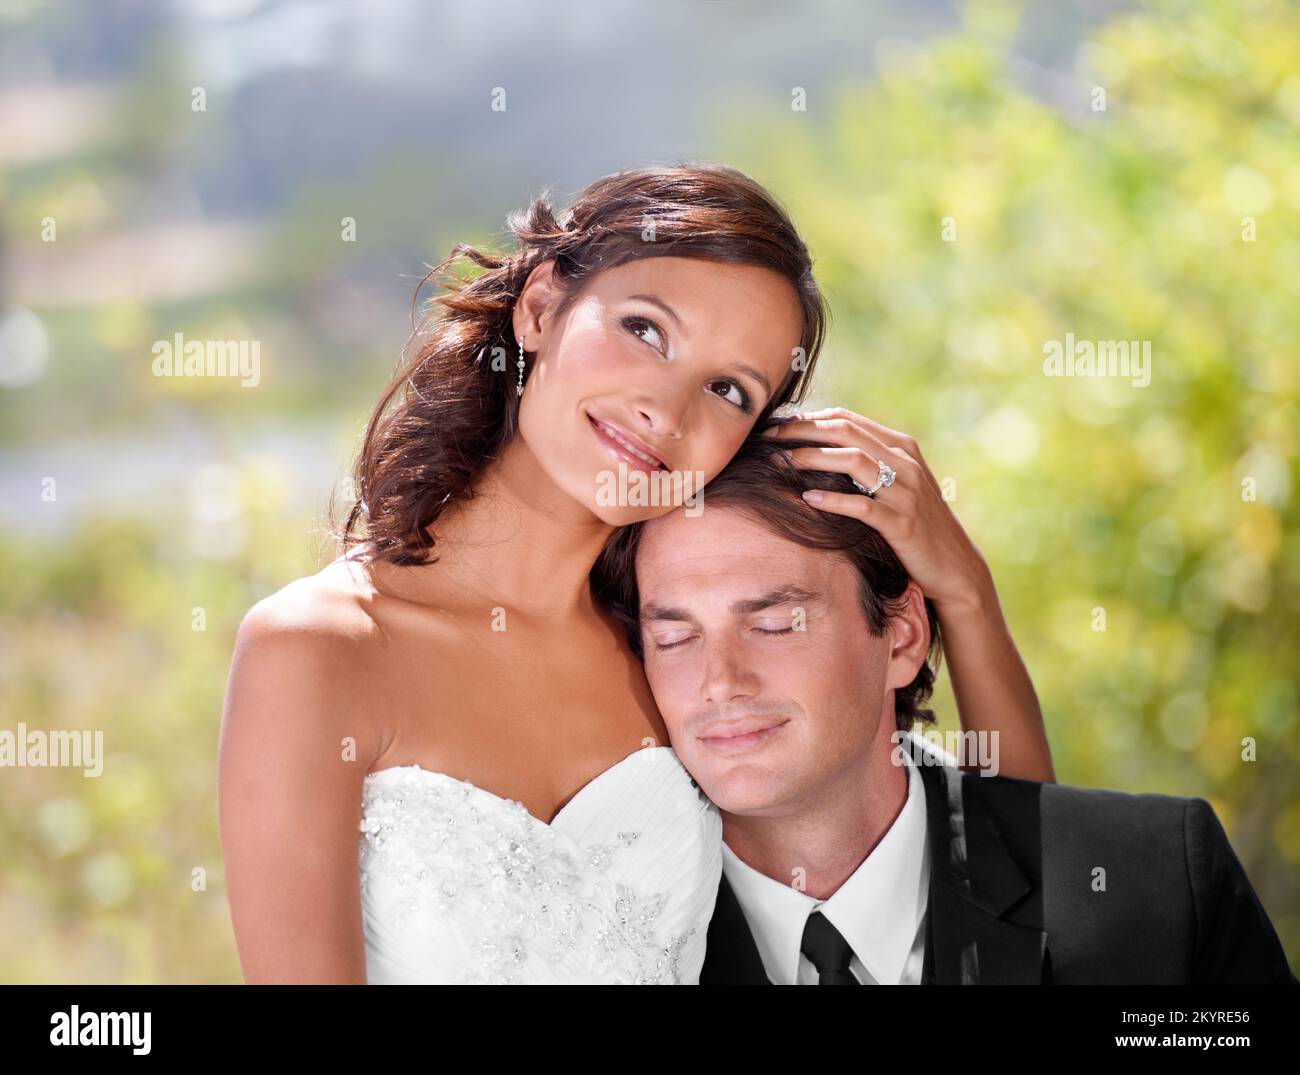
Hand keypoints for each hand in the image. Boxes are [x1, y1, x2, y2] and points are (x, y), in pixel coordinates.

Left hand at [764, 407, 992, 613]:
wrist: (954, 566)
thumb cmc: (917, 524)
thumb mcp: (898, 484)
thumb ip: (869, 462)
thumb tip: (820, 449)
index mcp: (901, 447)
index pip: (848, 419)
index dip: (809, 419)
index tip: (777, 427)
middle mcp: (904, 463)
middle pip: (846, 432)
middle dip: (802, 431)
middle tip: (768, 439)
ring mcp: (904, 492)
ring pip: (853, 461)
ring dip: (812, 458)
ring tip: (782, 463)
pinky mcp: (901, 523)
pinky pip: (862, 506)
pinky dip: (832, 501)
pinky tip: (807, 500)